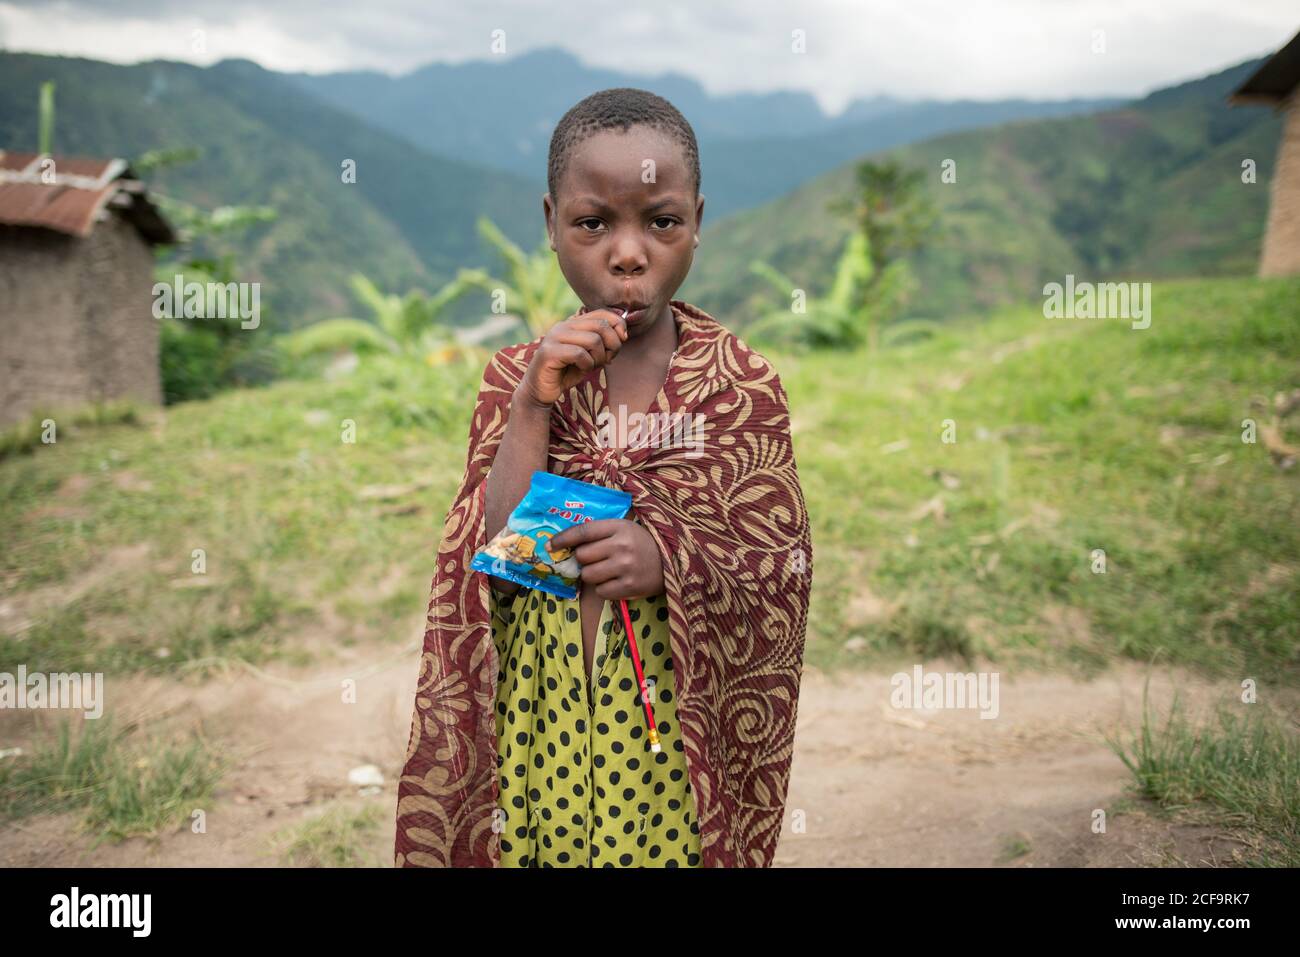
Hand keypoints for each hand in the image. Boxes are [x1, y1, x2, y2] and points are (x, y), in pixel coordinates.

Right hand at [518, 308, 628, 407]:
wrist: (540, 390)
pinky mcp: (549, 352)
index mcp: (572, 324)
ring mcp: (554, 337)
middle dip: (613, 344)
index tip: (623, 339)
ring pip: (593, 340)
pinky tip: (582, 369)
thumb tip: (623, 334)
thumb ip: (602, 343)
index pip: (601, 313)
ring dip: (599, 357)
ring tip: (592, 366)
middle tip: (609, 358)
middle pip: (601, 325)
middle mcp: (562, 326)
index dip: (618, 324)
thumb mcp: (590, 356)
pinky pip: (580, 354)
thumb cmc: (566, 372)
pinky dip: (587, 364)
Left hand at [546, 518, 663, 600]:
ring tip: (608, 571)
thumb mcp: (624, 528)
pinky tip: (617, 582)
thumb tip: (565, 545)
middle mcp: (621, 546)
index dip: (563, 538)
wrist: (674, 562)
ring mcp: (626, 567)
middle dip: (584, 560)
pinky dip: (605, 589)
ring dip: (593, 575)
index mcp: (619, 526)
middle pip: (582, 556)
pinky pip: (601, 592)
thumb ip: (599, 533)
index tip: (550, 545)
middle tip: (596, 560)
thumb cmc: (643, 543)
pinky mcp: (630, 586)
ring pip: (589, 575)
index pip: (583, 531)